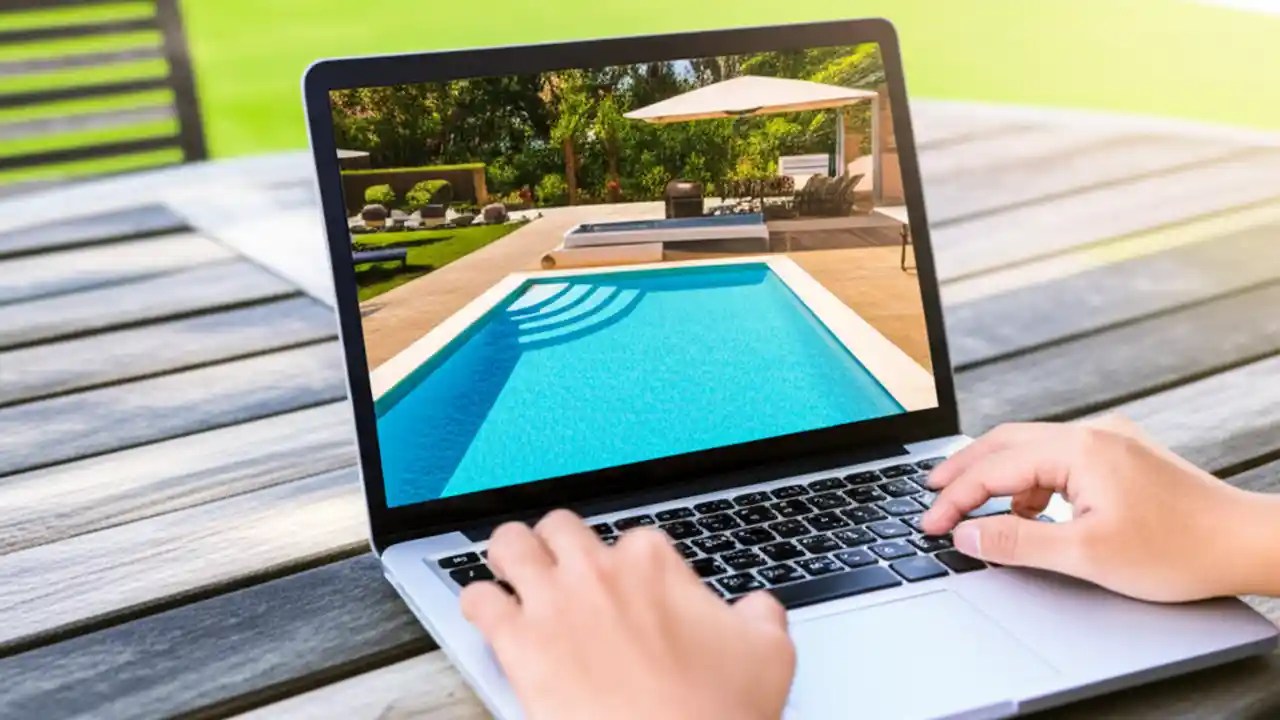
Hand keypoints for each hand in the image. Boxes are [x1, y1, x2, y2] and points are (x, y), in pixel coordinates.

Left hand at [460, 510, 795, 719]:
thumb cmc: (715, 713)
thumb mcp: (768, 653)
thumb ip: (760, 614)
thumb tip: (755, 608)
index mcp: (653, 562)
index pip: (632, 539)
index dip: (631, 567)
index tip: (631, 589)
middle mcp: (597, 571)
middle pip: (561, 528)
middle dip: (560, 545)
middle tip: (562, 565)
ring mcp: (553, 603)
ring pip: (510, 545)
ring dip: (510, 554)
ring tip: (511, 568)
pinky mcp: (517, 644)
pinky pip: (477, 599)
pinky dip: (478, 601)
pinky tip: (485, 610)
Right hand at [921, 415, 1278, 601]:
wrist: (1245, 543)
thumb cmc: (1179, 549)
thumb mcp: (1085, 554)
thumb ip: (1016, 541)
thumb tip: (967, 533)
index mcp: (1079, 448)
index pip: (994, 467)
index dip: (954, 497)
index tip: (930, 523)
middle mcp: (1092, 433)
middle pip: (1005, 442)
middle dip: (963, 470)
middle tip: (930, 495)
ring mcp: (1110, 440)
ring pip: (1031, 448)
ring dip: (996, 474)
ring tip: (973, 505)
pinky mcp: (1122, 455)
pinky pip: (1058, 457)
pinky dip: (1031, 480)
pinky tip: (1030, 509)